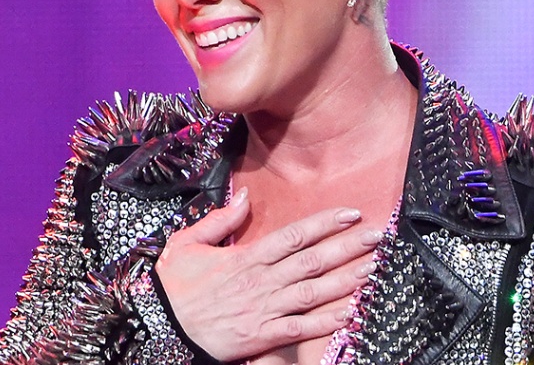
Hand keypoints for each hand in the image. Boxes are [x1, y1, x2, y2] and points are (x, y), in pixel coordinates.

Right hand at [154, 188, 382, 360]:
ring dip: (346, 280)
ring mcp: (264, 309)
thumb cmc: (172, 286)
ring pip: (314, 292)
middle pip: (313, 261)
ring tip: (372, 268)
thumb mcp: (189, 242)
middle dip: (347, 247)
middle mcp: (261, 281)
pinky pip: (300, 329)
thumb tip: (244, 195)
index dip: (325, 223)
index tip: (350, 213)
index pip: (294, 235)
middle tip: (376, 236)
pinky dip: (326, 322)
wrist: (157, 327)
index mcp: (247, 257)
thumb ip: (221, 219)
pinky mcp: (262, 336)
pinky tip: (349, 312)